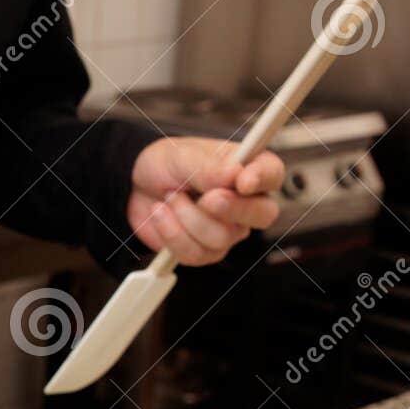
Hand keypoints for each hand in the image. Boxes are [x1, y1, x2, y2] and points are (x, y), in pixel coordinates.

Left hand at [127, 137, 283, 266]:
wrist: (137, 188)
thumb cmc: (167, 165)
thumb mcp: (181, 155)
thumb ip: (206, 166)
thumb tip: (232, 175)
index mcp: (246, 168)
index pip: (272, 173)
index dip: (262, 178)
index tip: (243, 181)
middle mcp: (244, 201)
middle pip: (263, 214)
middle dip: (231, 208)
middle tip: (206, 198)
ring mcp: (228, 229)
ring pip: (222, 237)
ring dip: (186, 216)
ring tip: (170, 196)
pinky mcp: (205, 250)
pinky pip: (195, 253)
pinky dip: (171, 233)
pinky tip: (162, 214)